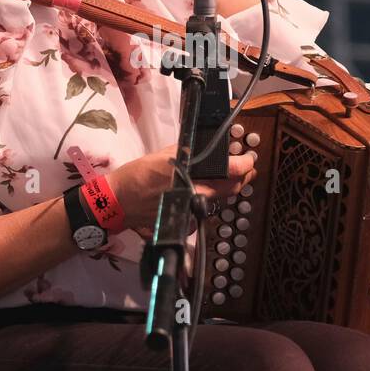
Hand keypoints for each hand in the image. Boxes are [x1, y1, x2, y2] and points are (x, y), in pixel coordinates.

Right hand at [108, 140, 258, 235]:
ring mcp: (192, 210)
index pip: (232, 171)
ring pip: (221, 200)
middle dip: (244, 178)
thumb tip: (204, 150)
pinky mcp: (186, 220)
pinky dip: (211, 199)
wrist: (120, 201)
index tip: (249, 159)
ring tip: (230, 177)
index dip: (246, 164)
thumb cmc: (138, 174)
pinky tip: (207, 191)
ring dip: (229, 189)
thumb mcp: (164, 154)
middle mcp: (196, 194)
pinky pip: (205, 208)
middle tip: (246, 169)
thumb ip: (188, 152)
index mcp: (192, 175)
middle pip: (232, 189)